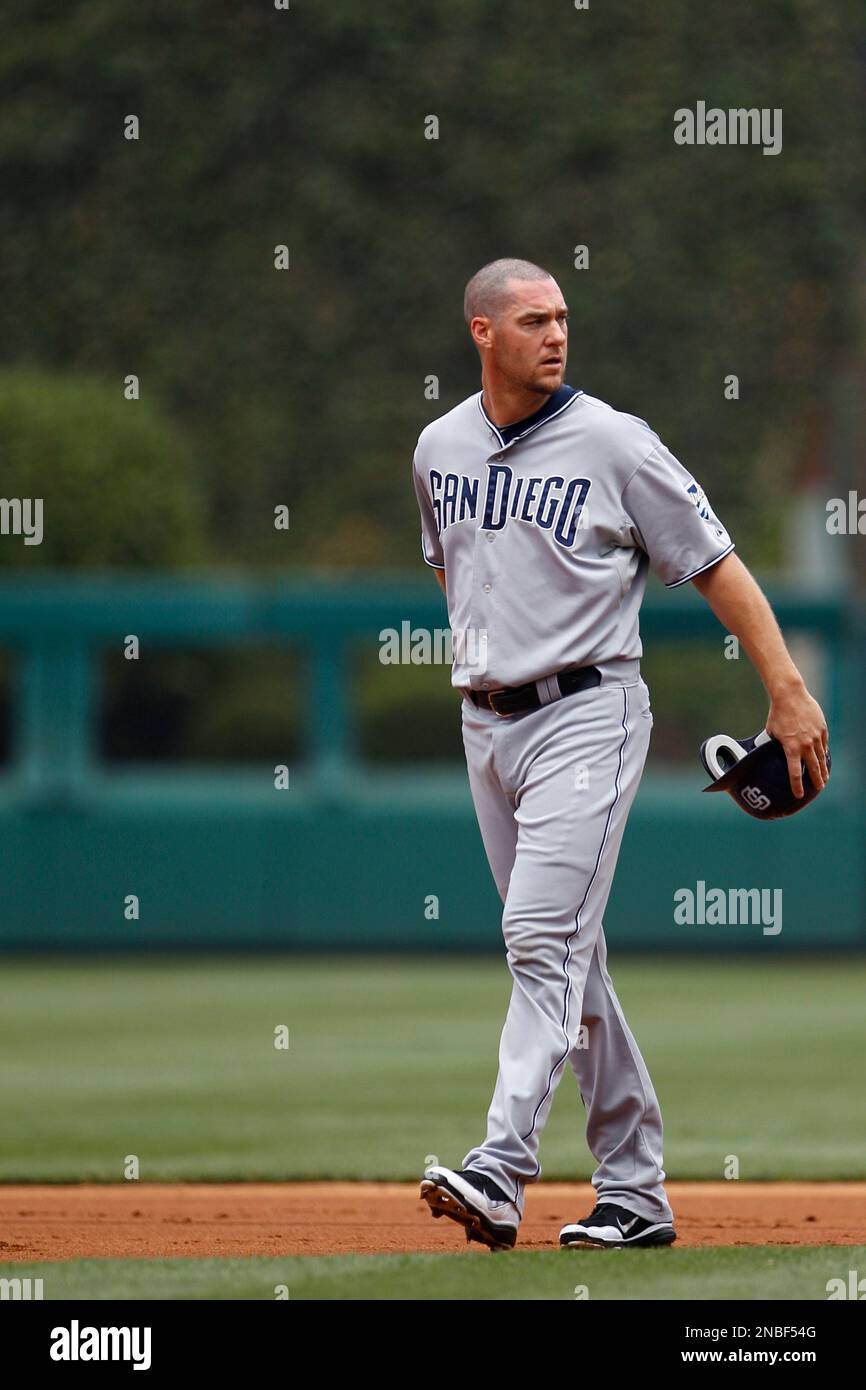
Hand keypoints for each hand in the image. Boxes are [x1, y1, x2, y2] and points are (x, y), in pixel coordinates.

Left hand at [766, 682, 828, 797]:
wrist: (790, 695)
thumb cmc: (777, 714)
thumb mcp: (771, 732)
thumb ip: (774, 744)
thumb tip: (767, 752)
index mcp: (791, 748)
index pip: (794, 773)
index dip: (796, 786)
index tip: (798, 795)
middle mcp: (806, 745)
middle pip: (813, 769)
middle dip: (816, 781)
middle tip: (819, 789)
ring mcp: (816, 737)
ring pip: (821, 758)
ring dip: (823, 769)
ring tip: (824, 778)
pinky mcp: (822, 729)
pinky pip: (824, 745)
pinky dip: (824, 753)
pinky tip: (824, 758)